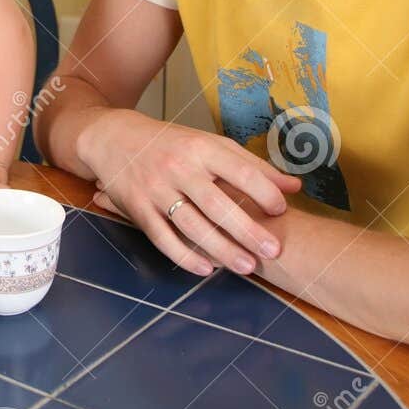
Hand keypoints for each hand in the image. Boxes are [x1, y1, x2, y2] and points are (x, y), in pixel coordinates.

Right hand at [78, 109, 299, 276]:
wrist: (113, 138)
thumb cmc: (171, 143)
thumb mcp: (209, 144)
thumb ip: (251, 165)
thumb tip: (294, 187)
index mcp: (200, 148)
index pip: (239, 170)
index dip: (263, 191)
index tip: (282, 210)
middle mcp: (178, 168)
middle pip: (217, 204)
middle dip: (247, 229)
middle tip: (273, 250)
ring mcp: (155, 189)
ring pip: (191, 225)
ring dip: (221, 249)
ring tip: (247, 267)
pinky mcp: (137, 208)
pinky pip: (162, 238)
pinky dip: (184, 256)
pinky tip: (205, 269)